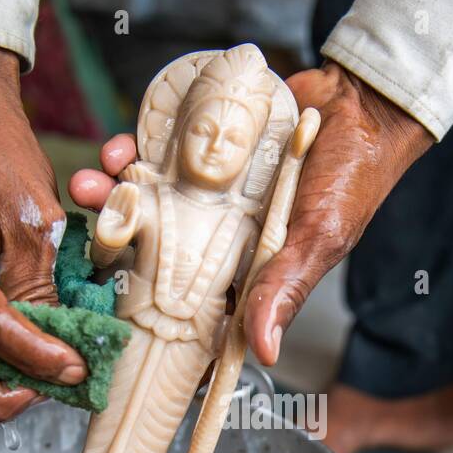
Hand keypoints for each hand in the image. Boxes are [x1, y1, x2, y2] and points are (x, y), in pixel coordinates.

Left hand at [68, 62, 431, 365]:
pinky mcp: (201, 152)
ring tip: (92, 185)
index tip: (115, 316)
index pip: (194, 309)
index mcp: (246, 271)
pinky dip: (129, 153)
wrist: (360, 101)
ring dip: (111, 195)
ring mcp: (207, 195)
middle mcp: (219, 236)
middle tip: (92, 233)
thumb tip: (263, 351)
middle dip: (116, 244)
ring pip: (144, 204)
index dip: (153, 318)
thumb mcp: (319, 237)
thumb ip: (284, 288)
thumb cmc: (352, 176)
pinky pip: (153, 157)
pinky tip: (118, 148)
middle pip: (155, 253)